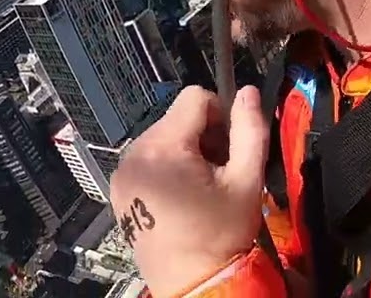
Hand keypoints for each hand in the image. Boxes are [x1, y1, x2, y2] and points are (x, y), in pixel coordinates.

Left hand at [110, 86, 268, 296]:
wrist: (193, 283)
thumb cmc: (222, 233)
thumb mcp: (247, 179)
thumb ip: (251, 130)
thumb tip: (249, 92)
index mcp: (162, 149)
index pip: (195, 98)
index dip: (222, 114)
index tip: (232, 147)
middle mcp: (133, 156)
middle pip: (178, 118)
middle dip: (205, 135)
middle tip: (222, 170)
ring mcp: (122, 175)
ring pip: (164, 137)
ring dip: (189, 151)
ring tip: (204, 185)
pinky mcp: (120, 190)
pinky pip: (149, 159)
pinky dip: (170, 167)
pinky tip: (185, 194)